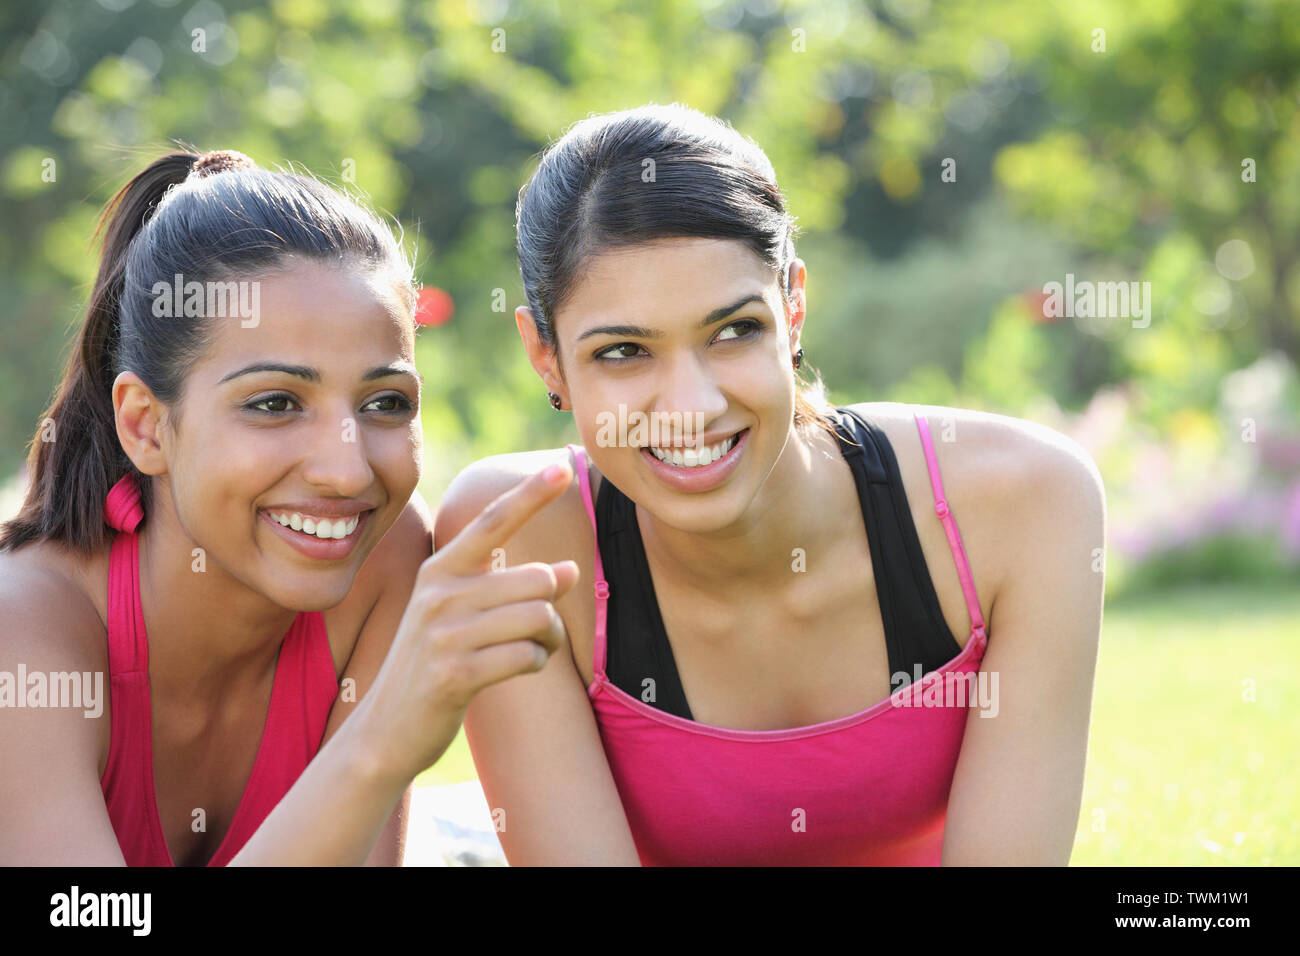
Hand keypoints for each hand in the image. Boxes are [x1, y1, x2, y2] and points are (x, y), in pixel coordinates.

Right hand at [357, 460, 579, 781]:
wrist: (385, 730)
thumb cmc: (438, 664)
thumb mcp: (464, 615)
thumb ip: (511, 588)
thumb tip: (569, 569)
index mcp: (440, 569)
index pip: (494, 520)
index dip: (532, 493)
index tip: (563, 465)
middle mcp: (439, 593)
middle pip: (538, 579)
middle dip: (553, 609)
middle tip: (540, 633)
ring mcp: (444, 633)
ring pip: (539, 617)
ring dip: (547, 641)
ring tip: (528, 653)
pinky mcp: (454, 673)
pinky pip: (528, 656)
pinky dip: (535, 665)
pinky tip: (514, 672)